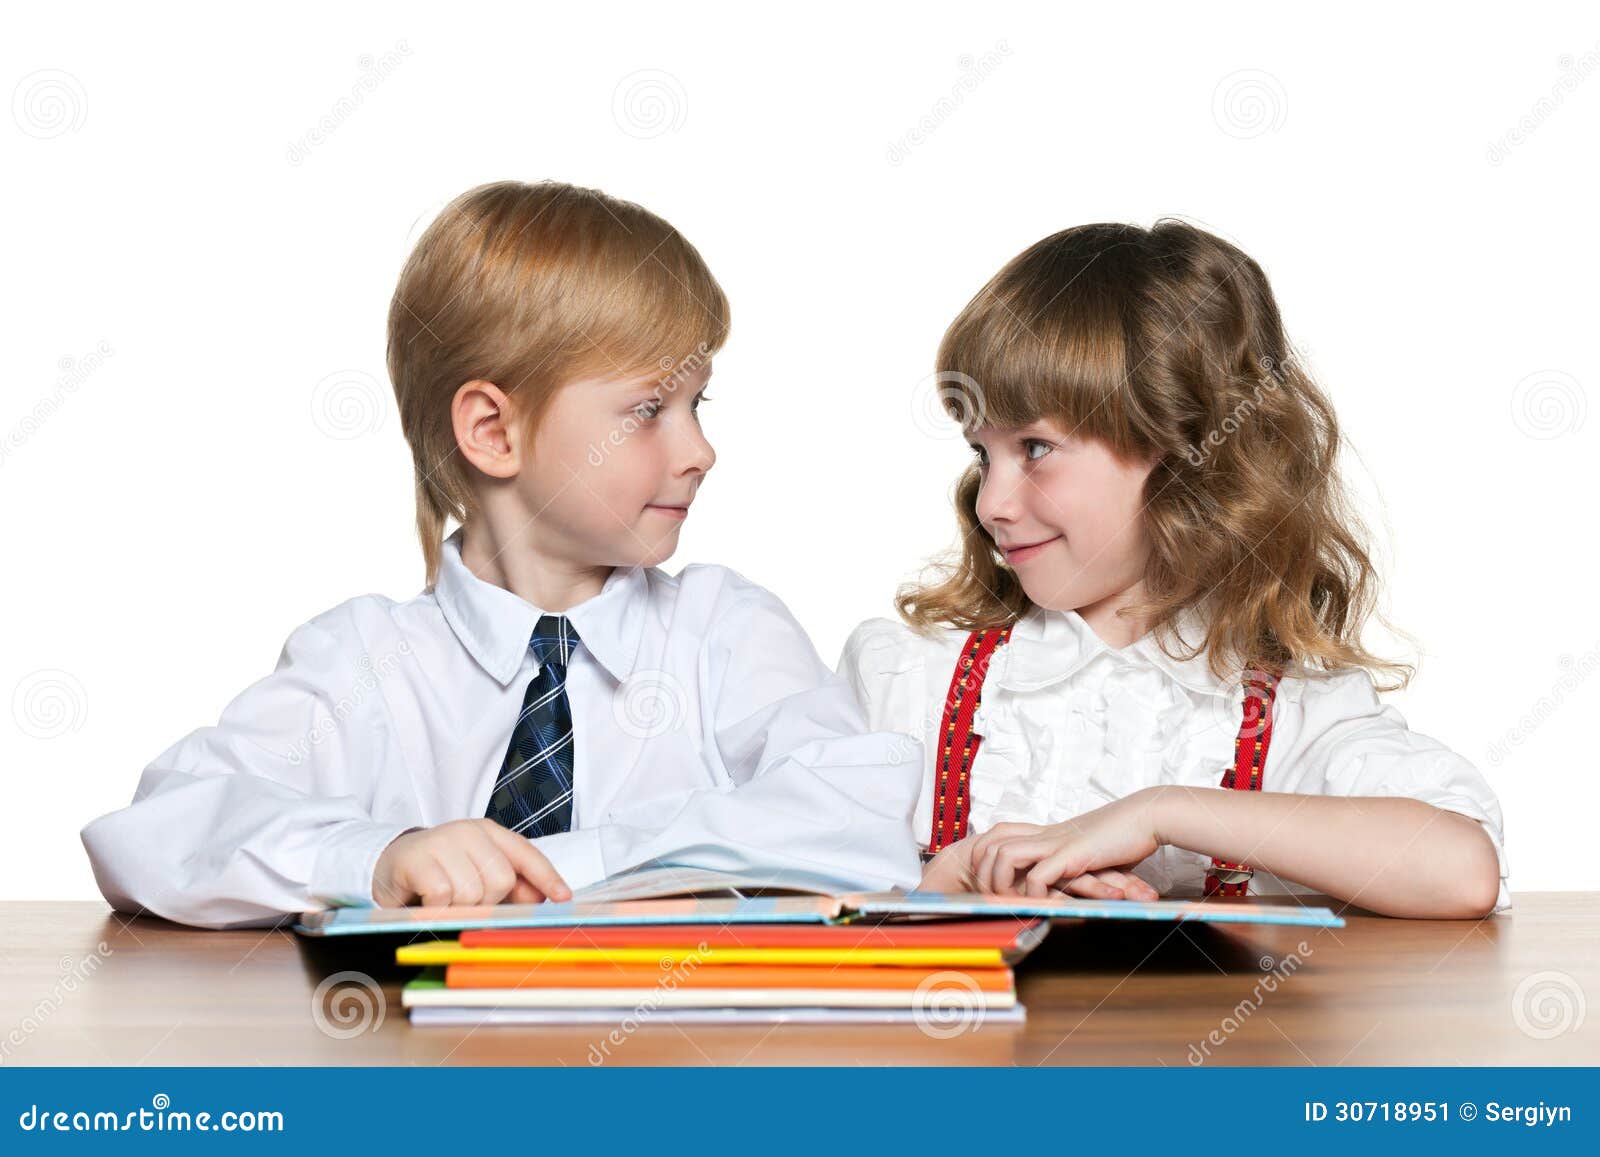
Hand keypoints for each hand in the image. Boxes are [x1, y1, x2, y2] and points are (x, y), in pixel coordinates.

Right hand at [371, 818, 571, 907]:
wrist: (388, 865)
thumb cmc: (440, 873)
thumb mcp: (477, 874)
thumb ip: (510, 885)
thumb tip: (539, 899)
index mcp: (489, 832)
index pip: (525, 853)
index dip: (547, 877)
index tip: (564, 898)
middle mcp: (467, 831)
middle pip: (501, 880)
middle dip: (488, 902)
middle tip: (464, 901)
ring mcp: (441, 842)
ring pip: (472, 893)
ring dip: (458, 908)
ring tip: (442, 901)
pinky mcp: (416, 859)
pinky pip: (443, 897)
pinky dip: (436, 909)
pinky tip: (425, 902)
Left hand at [967, 793, 1166, 898]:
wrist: (1148, 815)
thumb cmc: (1124, 835)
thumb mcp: (1090, 850)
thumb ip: (1073, 864)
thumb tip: (1068, 883)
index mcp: (1045, 833)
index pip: (996, 834)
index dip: (984, 856)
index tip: (989, 881)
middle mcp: (1044, 835)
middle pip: (989, 842)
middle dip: (981, 871)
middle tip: (990, 897)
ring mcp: (1056, 843)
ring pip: (1004, 855)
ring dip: (1000, 884)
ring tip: (1010, 904)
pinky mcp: (1073, 855)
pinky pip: (1039, 876)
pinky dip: (1033, 894)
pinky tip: (1042, 905)